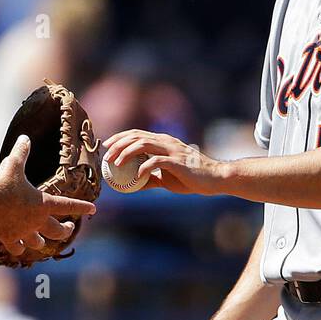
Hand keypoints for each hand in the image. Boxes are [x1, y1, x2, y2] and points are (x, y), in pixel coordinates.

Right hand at [0, 136, 96, 256]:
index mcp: (44, 203)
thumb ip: (21, 152)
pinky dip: (18, 248)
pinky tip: (19, 247)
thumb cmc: (2, 184)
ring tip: (42, 242)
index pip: (69, 205)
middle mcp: (38, 221)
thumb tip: (25, 138)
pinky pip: (17, 248)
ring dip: (41, 242)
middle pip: (58, 231)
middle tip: (69, 228)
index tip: (93, 209)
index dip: (82, 207)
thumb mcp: (13, 165)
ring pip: (39, 243)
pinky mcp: (9, 238)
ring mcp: (24, 232)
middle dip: (65, 231)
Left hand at [102, 130, 227, 195]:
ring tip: (116, 163)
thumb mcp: (166, 178)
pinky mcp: (177, 162)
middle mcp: (166, 142)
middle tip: (107, 155)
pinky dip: (143, 168)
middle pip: (136, 136)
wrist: (214, 179)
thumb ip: (150, 178)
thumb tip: (132, 185)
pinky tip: (137, 177)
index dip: (120, 137)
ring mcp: (172, 150)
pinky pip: (156, 162)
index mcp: (163, 142)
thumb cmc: (191, 178)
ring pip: (143, 144)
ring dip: (126, 153)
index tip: (107, 146)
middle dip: (118, 143)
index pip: (137, 134)